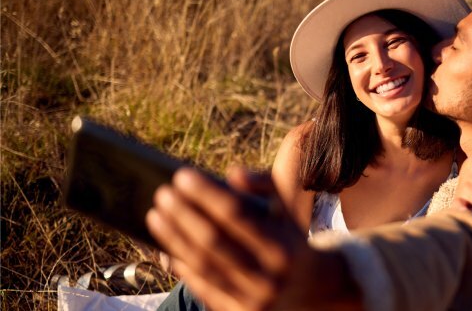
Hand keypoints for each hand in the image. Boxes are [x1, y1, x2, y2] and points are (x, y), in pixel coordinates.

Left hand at [146, 167, 359, 309]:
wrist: (315, 289)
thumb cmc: (291, 239)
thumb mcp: (288, 209)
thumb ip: (265, 185)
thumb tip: (233, 173)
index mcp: (283, 246)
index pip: (236, 215)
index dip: (206, 194)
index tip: (181, 176)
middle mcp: (268, 276)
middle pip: (213, 241)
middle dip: (183, 215)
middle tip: (163, 194)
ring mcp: (253, 299)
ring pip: (203, 266)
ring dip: (174, 238)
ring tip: (156, 215)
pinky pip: (203, 288)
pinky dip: (183, 267)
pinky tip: (166, 246)